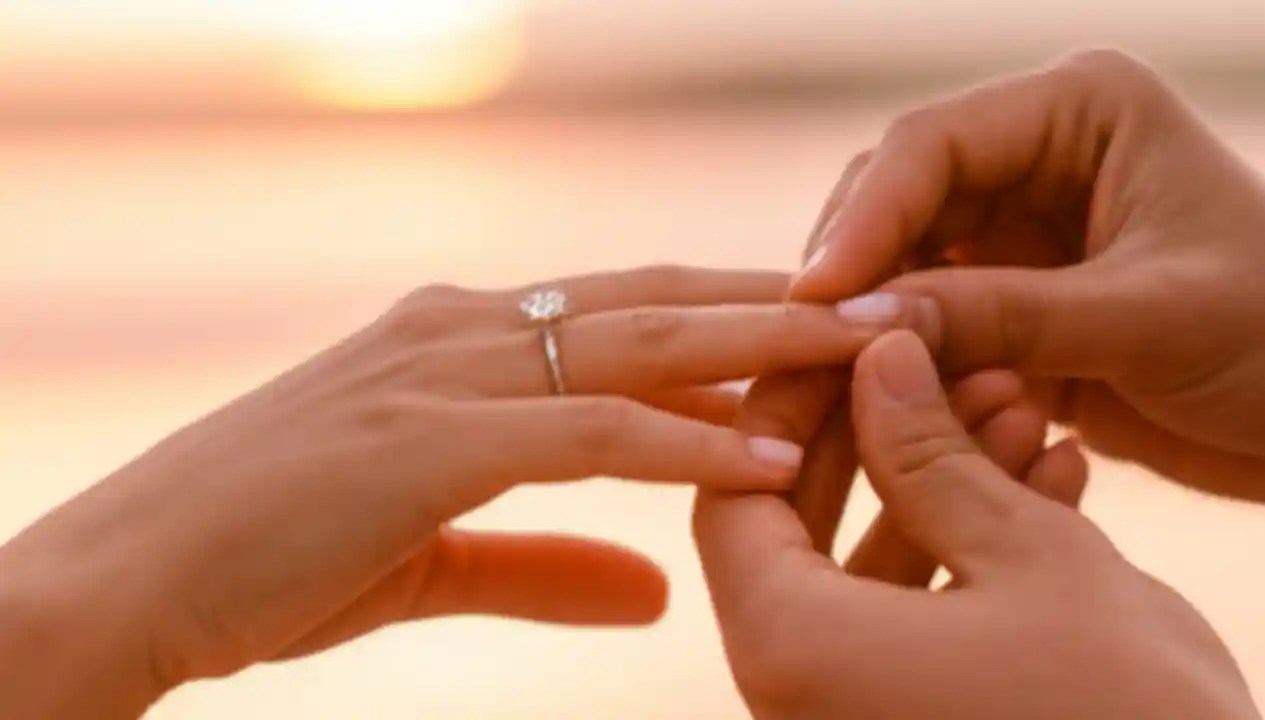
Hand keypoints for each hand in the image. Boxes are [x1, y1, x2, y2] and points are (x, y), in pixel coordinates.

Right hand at [0, 266, 906, 718]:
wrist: (134, 577)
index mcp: (466, 338)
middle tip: (894, 303)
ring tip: (871, 355)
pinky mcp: (429, 439)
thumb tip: (655, 590)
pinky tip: (770, 460)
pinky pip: (589, 433)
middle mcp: (466, 328)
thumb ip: (551, 561)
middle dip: (781, 303)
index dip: (735, 313)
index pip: (631, 309)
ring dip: (763, 350)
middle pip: (658, 301)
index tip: (829, 326)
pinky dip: (685, 444)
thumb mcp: (433, 549)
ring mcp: (447, 372)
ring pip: (640, 346)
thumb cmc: (271, 553)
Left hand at [697, 331, 1261, 719]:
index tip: (846, 342)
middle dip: (876, 434)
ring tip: (1023, 404)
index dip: (784, 407)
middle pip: (796, 527)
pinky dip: (967, 552)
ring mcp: (854, 716)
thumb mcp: (1030, 556)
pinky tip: (1051, 476)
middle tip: (941, 363)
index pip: (734, 495)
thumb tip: (877, 360)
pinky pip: (914, 620)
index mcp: (792, 649)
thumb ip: (932, 453)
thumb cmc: (1129, 716)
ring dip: (941, 483)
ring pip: (868, 568)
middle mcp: (798, 696)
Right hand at [793, 49, 1264, 501]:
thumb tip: (858, 321)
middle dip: (854, 274)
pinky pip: (927, 324)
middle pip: (896, 202)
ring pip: (899, 268)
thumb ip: (1001, 314)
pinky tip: (892, 407)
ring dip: (875, 326)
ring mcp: (1018, 231)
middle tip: (802, 348)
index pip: (930, 144)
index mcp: (1080, 110)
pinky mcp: (1010, 300)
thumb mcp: (1145, 319)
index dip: (864, 221)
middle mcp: (1036, 157)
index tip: (815, 298)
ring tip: (837, 386)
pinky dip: (907, 365)